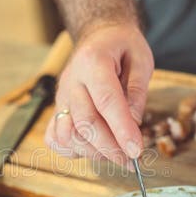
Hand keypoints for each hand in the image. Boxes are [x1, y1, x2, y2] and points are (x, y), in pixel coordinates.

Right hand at [44, 22, 153, 164]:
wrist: (97, 36)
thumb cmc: (121, 46)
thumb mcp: (141, 59)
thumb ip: (137, 90)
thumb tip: (133, 124)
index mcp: (93, 62)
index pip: (106, 102)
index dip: (121, 130)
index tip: (136, 151)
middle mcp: (71, 81)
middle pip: (85, 124)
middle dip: (109, 148)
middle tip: (130, 160)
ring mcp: (61, 96)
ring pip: (68, 135)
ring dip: (92, 152)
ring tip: (114, 153)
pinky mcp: (57, 109)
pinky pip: (55, 138)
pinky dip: (71, 150)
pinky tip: (92, 148)